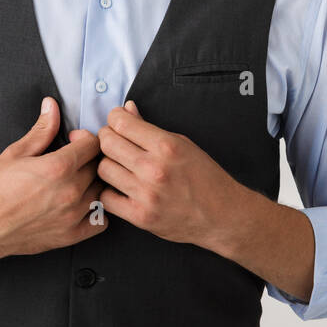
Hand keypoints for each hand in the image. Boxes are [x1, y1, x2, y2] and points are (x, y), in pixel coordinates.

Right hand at [0, 96, 107, 261]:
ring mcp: (73, 215)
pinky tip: (82, 205)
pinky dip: (97, 211)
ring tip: (74, 181)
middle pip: (99, 166)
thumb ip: (41, 130)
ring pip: (101, 191)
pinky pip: (101, 220)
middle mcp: (70, 191)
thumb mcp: (16, 153)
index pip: (93, 144)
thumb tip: (52, 108)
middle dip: (88, 158)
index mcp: (58, 167)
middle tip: (73, 159)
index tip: (74, 141)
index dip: (84, 138)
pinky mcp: (71, 235)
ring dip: (92, 182)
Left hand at [95, 100, 240, 247]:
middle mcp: (154, 169)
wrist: (223, 216)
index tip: (116, 121)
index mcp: (167, 146)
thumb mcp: (183, 144)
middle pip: (107, 144)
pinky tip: (120, 188)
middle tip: (113, 141)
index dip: (114, 118)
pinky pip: (106, 198)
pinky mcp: (141, 216)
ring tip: (118, 165)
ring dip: (108, 164)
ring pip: (104, 169)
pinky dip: (109, 191)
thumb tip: (127, 109)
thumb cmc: (205, 177)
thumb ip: (150, 128)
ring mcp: (147, 194)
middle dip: (106, 137)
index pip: (122, 123)